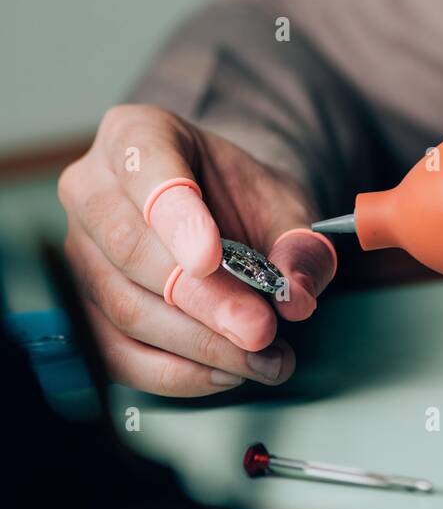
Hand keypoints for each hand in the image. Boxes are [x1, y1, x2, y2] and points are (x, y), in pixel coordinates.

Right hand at [59, 105, 335, 395]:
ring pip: (124, 308)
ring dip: (199, 344)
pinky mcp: (83, 310)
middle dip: (203, 298)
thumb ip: (298, 241)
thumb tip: (298, 295)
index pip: (144, 169)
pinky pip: (118, 354)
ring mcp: (79, 253)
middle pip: (131, 249)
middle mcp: (92, 189)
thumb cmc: (238, 196)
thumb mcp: (282, 200)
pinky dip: (178, 373)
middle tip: (259, 328)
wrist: (217, 210)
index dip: (176, 218)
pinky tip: (227, 371)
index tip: (210, 259)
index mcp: (136, 135)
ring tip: (261, 355)